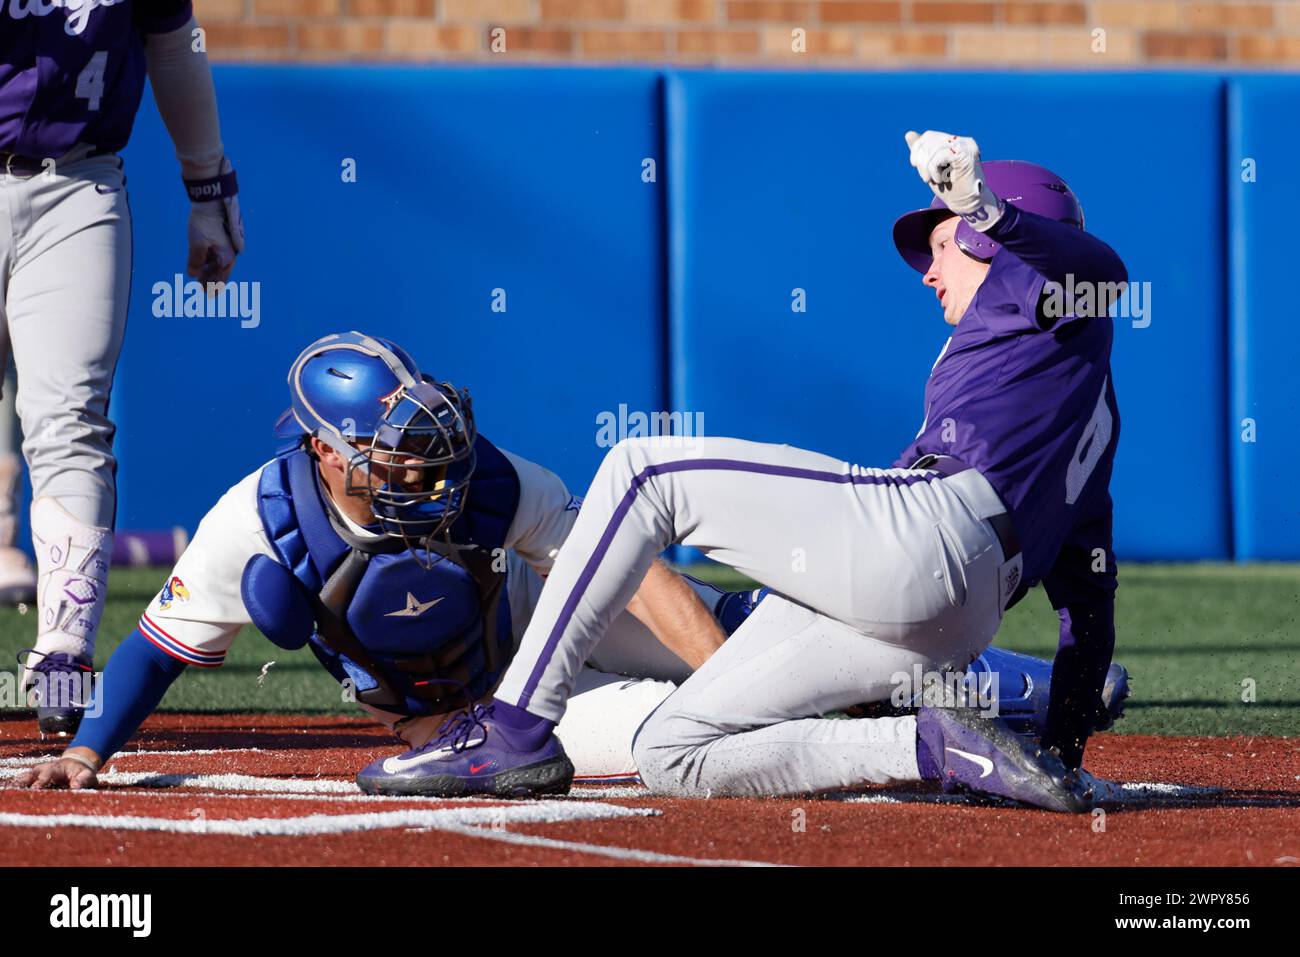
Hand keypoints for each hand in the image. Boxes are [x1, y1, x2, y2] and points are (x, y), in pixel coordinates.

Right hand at [16, 749, 100, 789]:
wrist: (78, 763)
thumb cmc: (82, 771)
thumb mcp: (87, 774)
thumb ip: (82, 780)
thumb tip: (75, 787)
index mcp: (58, 767)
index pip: (48, 773)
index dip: (41, 780)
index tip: (36, 787)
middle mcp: (46, 768)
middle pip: (34, 772)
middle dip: (26, 779)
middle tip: (18, 787)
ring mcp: (40, 772)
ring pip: (28, 775)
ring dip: (21, 781)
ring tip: (12, 787)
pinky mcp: (37, 777)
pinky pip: (26, 779)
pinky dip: (20, 783)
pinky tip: (13, 789)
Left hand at [187, 157, 244, 284]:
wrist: (211, 200)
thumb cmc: (205, 222)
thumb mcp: (197, 243)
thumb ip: (195, 261)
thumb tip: (193, 274)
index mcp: (226, 257)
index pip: (220, 278)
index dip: (214, 288)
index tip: (208, 296)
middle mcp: (230, 253)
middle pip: (220, 271)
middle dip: (211, 280)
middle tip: (202, 289)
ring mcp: (228, 245)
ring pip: (218, 262)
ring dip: (209, 269)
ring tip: (200, 275)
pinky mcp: (223, 237)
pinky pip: (217, 253)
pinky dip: (210, 259)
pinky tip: (202, 260)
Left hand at [904, 130, 1002, 231]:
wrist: (968, 205)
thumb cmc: (950, 189)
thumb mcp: (931, 168)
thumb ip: (922, 152)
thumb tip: (908, 134)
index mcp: (955, 141)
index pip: (929, 136)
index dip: (917, 149)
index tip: (914, 164)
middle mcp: (963, 141)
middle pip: (930, 140)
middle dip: (921, 160)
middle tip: (925, 178)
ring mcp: (966, 147)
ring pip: (934, 148)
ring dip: (927, 167)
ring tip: (932, 179)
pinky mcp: (967, 155)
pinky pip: (940, 156)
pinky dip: (934, 169)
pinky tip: (940, 179)